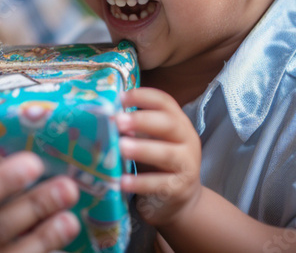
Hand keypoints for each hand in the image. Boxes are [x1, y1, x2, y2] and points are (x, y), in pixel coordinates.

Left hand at [117, 87, 201, 226]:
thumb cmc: (159, 162)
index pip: (164, 102)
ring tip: (121, 147)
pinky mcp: (180, 188)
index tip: (121, 98)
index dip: (143, 97)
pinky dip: (140, 182)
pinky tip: (123, 181)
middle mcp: (187, 140)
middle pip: (169, 124)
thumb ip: (135, 129)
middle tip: (118, 121)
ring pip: (167, 154)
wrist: (181, 199)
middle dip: (142, 120)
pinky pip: (160, 184)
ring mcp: (187, 165)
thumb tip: (108, 119)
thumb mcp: (151, 141)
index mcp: (178, 122)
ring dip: (142, 149)